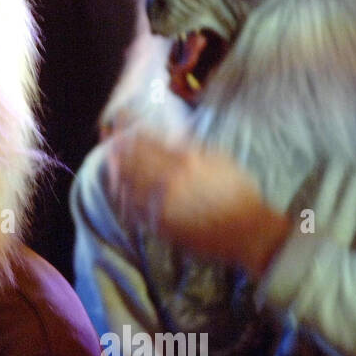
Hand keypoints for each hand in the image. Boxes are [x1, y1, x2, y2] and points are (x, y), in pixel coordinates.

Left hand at [108, 131, 290, 276]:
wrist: (247, 231)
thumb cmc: (239, 193)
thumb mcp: (221, 160)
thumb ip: (194, 146)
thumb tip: (173, 134)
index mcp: (186, 161)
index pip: (148, 141)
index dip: (130, 132)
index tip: (120, 125)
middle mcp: (170, 180)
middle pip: (132, 161)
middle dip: (116, 150)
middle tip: (107, 142)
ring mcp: (163, 203)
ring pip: (129, 184)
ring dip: (116, 172)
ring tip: (110, 164)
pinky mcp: (161, 224)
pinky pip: (134, 210)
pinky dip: (124, 199)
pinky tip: (119, 194)